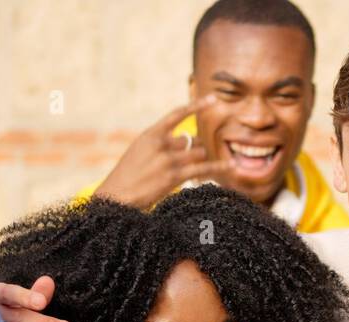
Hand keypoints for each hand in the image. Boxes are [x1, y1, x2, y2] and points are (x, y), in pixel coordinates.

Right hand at [95, 97, 235, 210]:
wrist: (116, 197)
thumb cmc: (128, 176)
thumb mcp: (140, 151)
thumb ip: (161, 142)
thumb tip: (185, 139)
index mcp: (150, 134)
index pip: (176, 115)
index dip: (196, 105)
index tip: (213, 99)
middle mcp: (160, 144)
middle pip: (190, 141)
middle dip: (192, 151)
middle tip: (183, 164)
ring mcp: (168, 160)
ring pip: (198, 153)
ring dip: (197, 161)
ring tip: (185, 172)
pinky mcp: (174, 176)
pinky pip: (203, 169)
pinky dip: (219, 167)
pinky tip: (231, 166)